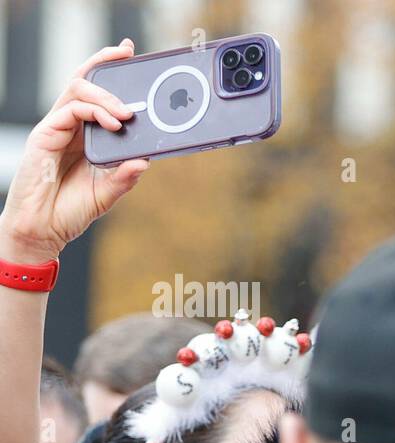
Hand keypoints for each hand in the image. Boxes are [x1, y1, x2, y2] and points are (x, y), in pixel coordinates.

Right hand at [0, 39, 146, 263]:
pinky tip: (113, 124)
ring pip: (77, 91)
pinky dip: (94, 112)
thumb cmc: (71, 210)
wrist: (43, 229)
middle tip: (129, 57)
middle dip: (105, 63)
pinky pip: (69, 110)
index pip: (97, 93)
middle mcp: (71, 126)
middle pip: (84, 81)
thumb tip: (146, 160)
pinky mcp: (45, 135)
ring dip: (106, 96)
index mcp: (86, 135)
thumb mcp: (108, 193)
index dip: (110, 71)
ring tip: (127, 114)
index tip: (131, 56)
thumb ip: (125, 176)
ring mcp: (57, 128)